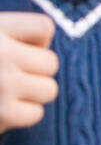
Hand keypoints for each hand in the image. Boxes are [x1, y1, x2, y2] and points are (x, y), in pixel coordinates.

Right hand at [0, 12, 57, 133]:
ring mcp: (3, 84)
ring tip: (4, 93)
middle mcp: (0, 54)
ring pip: (48, 90)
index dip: (37, 42)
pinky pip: (34, 114)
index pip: (44, 28)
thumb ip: (8, 37)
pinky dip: (20, 115)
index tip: (19, 50)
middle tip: (9, 77)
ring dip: (31, 95)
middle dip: (34, 72)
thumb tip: (42, 47)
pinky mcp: (1, 114)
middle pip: (51, 63)